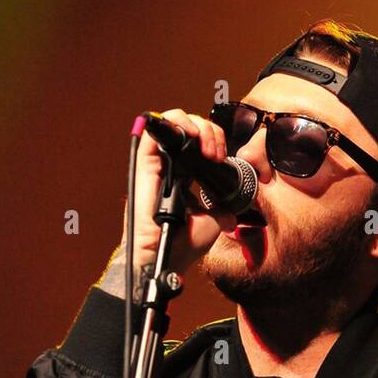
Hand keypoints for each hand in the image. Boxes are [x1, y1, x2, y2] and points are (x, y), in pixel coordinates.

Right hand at [121, 108, 236, 274]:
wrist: (167, 255)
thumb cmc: (183, 243)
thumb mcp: (212, 223)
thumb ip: (222, 211)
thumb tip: (233, 213)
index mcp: (183, 176)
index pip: (198, 143)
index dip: (214, 140)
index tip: (223, 159)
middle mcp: (170, 166)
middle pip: (188, 128)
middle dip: (208, 131)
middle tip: (216, 152)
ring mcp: (157, 163)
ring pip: (173, 122)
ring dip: (194, 124)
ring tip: (206, 144)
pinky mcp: (145, 163)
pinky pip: (153, 130)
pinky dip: (173, 123)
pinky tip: (190, 134)